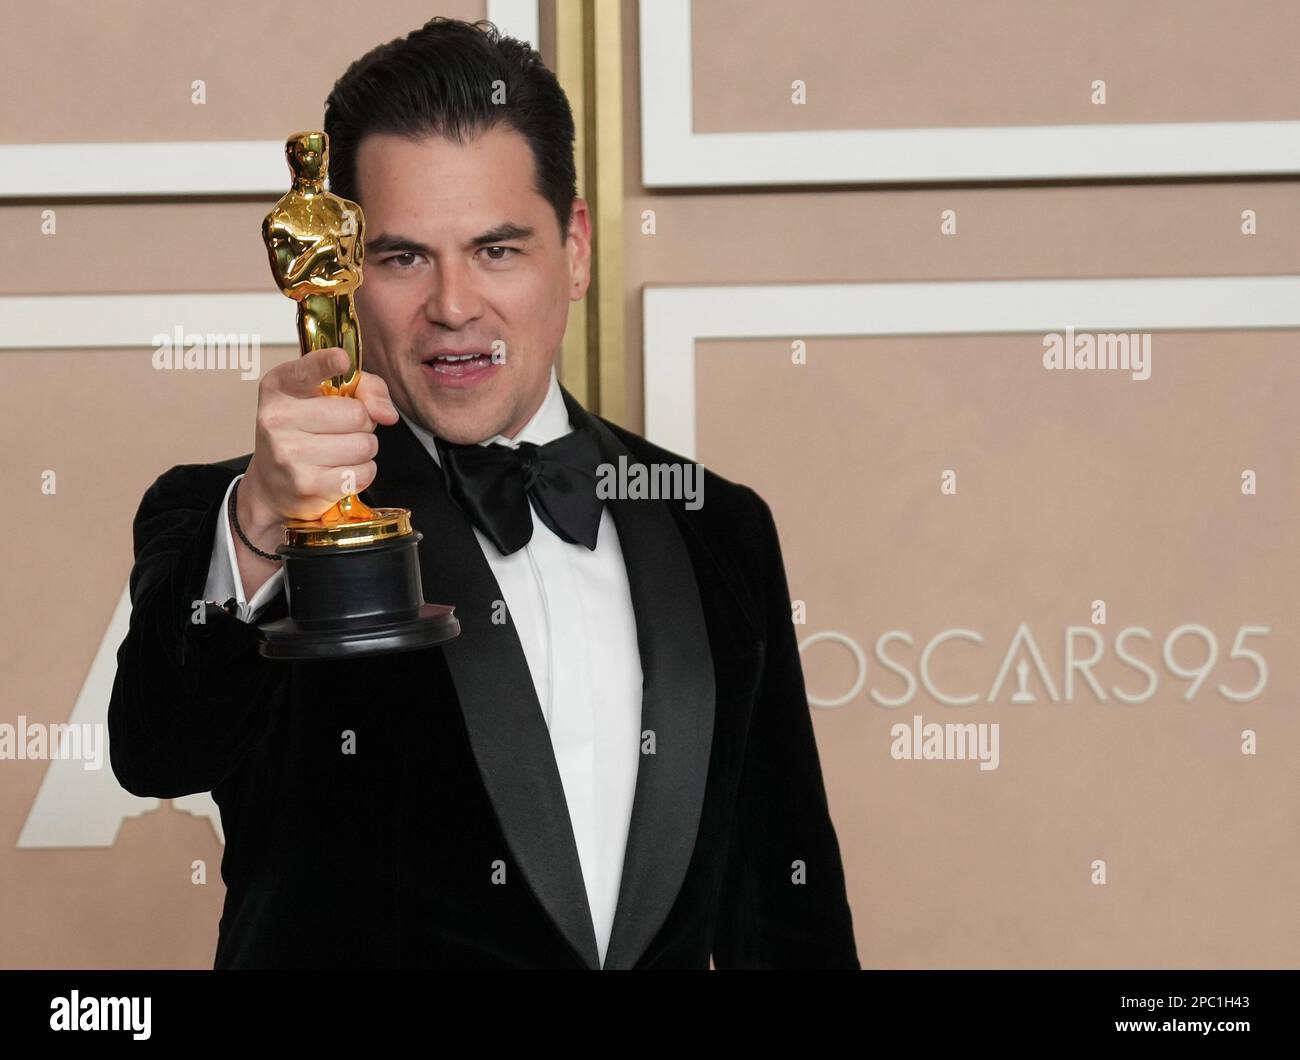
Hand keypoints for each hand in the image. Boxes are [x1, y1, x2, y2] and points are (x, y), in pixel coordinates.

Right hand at [239, 347, 398, 531]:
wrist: (273, 484)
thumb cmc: (305, 431)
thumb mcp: (327, 396)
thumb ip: (365, 387)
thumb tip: (387, 414)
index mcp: (280, 386)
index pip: (307, 370)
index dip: (328, 363)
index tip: (341, 359)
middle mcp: (278, 418)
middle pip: (357, 414)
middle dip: (364, 423)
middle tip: (344, 428)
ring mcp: (290, 453)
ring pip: (364, 445)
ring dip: (364, 448)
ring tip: (341, 449)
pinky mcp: (307, 484)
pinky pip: (363, 472)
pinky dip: (362, 472)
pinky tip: (341, 469)